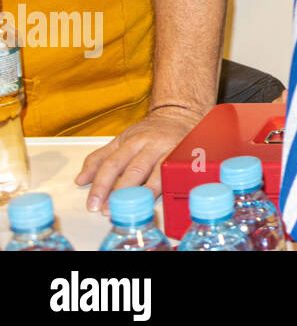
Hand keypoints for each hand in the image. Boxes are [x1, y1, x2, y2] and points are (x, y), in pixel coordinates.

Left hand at [75, 104, 203, 213]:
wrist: (179, 116)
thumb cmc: (150, 131)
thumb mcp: (121, 140)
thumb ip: (100, 159)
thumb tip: (81, 179)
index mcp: (133, 140)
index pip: (113, 163)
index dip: (101, 185)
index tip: (93, 203)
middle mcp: (152, 145)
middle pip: (134, 170)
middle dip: (120, 193)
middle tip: (108, 210)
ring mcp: (171, 152)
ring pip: (157, 175)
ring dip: (143, 195)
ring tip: (131, 210)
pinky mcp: (186, 159)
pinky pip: (175, 175)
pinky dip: (167, 188)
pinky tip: (160, 199)